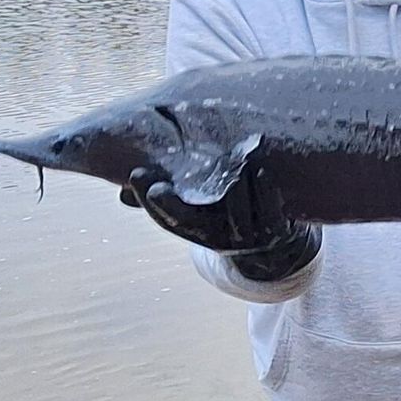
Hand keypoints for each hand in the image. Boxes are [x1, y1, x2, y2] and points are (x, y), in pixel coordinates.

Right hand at [125, 164, 320, 282]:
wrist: (277, 245)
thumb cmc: (229, 212)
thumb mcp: (198, 206)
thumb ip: (163, 196)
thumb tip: (122, 192)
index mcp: (198, 231)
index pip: (168, 219)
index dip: (152, 201)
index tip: (138, 175)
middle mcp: (220, 238)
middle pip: (193, 221)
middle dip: (178, 199)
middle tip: (171, 173)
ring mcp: (249, 238)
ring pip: (236, 215)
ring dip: (233, 185)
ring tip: (229, 155)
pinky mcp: (278, 232)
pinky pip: (272, 215)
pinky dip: (266, 192)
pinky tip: (260, 170)